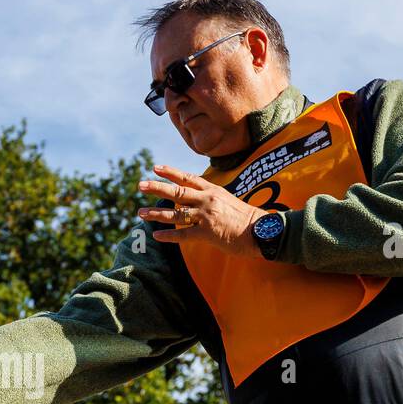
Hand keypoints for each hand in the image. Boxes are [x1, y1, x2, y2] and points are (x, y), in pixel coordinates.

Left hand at [137, 164, 266, 256]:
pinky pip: (183, 235)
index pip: (188, 178)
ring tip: (140, 213)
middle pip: (177, 192)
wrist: (262, 230)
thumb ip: (211, 198)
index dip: (170, 172)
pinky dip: (168, 236)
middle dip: (157, 188)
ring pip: (175, 213)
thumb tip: (196, 199)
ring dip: (155, 213)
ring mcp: (206, 216)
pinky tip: (156, 236)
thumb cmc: (246, 217)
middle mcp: (207, 200)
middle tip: (140, 185)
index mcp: (212, 190)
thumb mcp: (228, 200)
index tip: (156, 167)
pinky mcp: (207, 233)